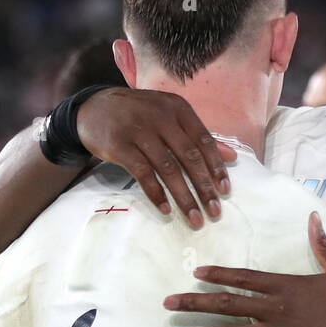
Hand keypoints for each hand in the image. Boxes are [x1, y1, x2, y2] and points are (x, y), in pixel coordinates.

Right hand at [76, 86, 235, 227]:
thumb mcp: (170, 117)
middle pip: (189, 157)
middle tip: (215, 212)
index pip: (204, 141)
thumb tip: (232, 157)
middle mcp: (161, 117)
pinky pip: (143, 174)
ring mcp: (139, 131)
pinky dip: (156, 194)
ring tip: (195, 218)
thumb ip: (199, 136)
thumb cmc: (139, 115)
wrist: (93, 108)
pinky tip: (166, 209)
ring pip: (168, 169)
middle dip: (204, 187)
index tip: (225, 192)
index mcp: (178, 109)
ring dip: (184, 197)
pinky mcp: (120, 146)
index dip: (217, 168)